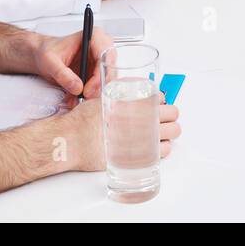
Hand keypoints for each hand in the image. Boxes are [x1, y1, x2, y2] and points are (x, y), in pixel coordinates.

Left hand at [30, 26, 114, 96]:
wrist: (43, 55)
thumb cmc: (47, 51)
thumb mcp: (50, 61)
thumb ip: (62, 74)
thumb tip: (78, 87)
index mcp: (94, 36)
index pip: (105, 55)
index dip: (99, 74)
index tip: (88, 89)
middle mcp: (101, 47)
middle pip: (109, 68)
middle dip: (98, 85)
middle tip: (84, 96)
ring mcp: (100, 60)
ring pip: (107, 79)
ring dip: (94, 91)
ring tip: (76, 98)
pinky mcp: (97, 72)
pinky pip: (100, 85)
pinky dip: (89, 93)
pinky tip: (76, 97)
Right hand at [57, 97, 182, 171]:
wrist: (71, 141)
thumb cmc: (82, 121)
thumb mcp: (101, 98)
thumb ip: (117, 93)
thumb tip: (128, 89)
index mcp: (134, 102)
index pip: (161, 97)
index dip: (160, 101)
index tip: (156, 105)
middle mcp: (142, 119)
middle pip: (172, 113)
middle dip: (170, 115)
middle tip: (163, 118)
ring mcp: (144, 138)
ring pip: (173, 132)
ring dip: (170, 131)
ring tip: (163, 133)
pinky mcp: (140, 156)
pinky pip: (163, 152)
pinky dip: (163, 148)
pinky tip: (156, 147)